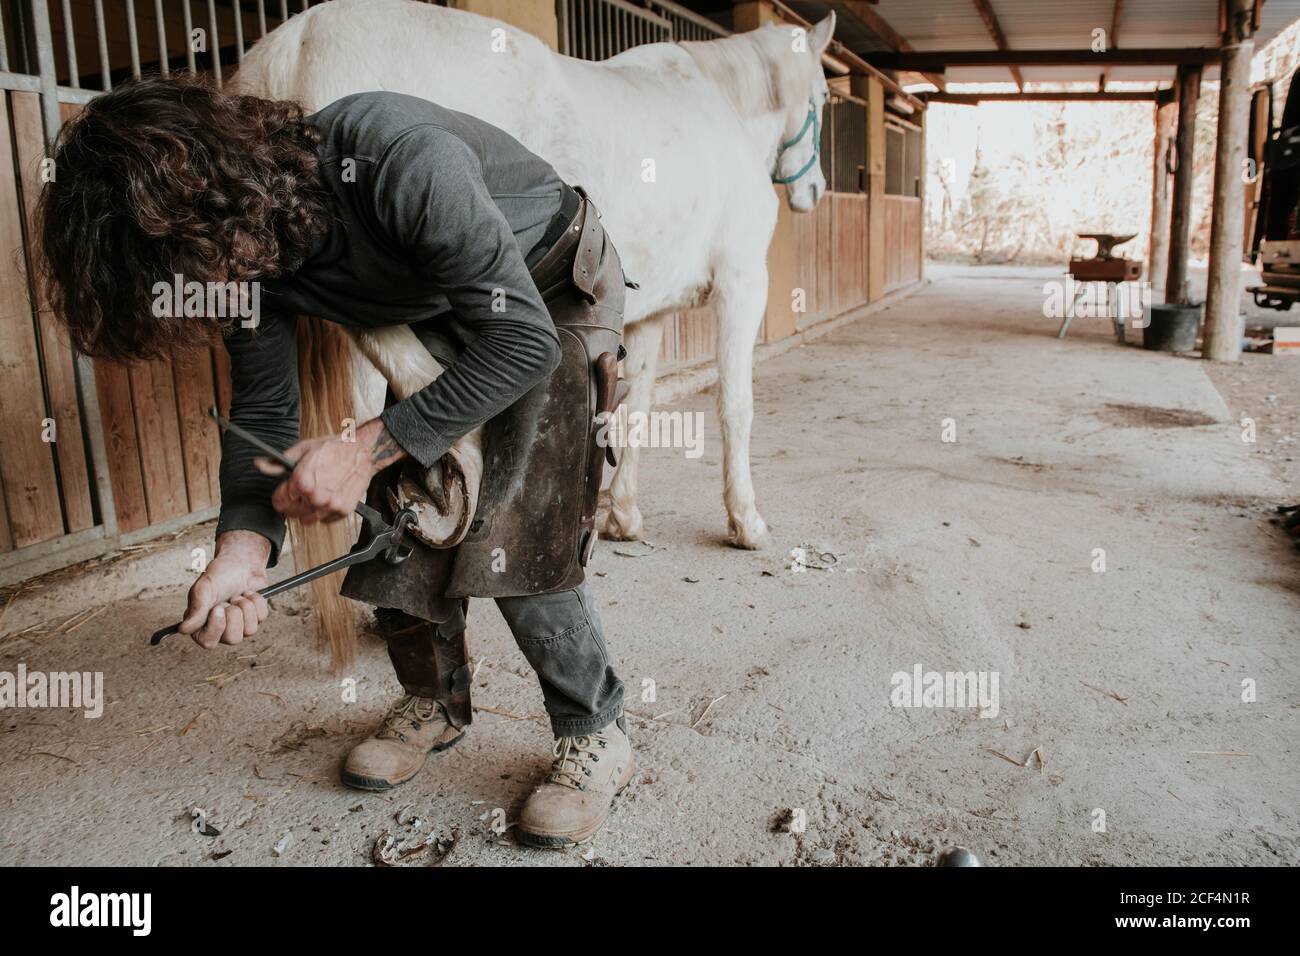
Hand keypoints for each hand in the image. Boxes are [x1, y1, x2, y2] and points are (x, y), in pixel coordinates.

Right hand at [178, 532, 270, 647]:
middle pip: (233, 639)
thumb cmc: (219, 575)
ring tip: (238, 596)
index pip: (208, 642)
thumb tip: (184, 630)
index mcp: (202, 624)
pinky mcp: (255, 618)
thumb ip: (196, 609)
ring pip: (250, 630)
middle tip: (229, 600)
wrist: (240, 562)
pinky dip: (256, 601)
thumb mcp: (204, 588)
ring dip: (246, 607)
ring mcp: (240, 625)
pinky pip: (261, 617)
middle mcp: (221, 628)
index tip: (218, 608)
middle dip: (234, 615)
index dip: (216, 626)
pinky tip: (248, 594)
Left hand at [255, 419, 404, 524]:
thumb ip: (278, 462)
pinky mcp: (344, 510)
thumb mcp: (303, 449)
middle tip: (297, 494)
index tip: (283, 492)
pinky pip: (325, 521)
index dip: (278, 495)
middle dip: (290, 504)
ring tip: (313, 497)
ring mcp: (330, 505)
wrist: (363, 450)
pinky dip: (324, 513)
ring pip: (307, 520)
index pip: (278, 501)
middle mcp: (315, 497)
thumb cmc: (334, 447)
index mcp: (302, 481)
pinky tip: (327, 498)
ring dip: (306, 511)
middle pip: (291, 513)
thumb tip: (258, 464)